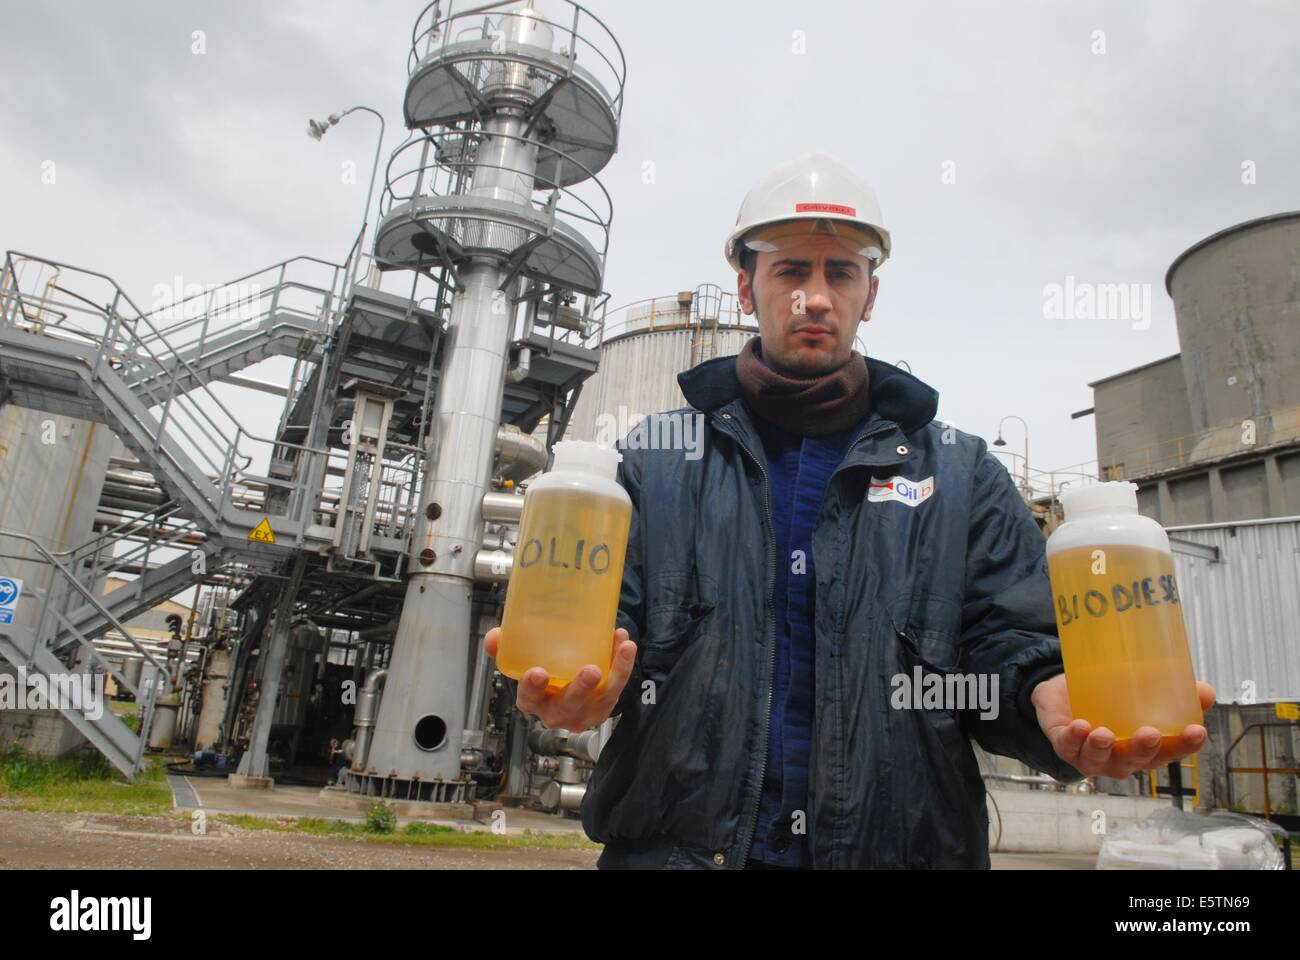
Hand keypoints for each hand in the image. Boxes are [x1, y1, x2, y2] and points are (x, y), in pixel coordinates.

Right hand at [483, 626, 637, 731]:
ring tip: (622, 648)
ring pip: (600, 699)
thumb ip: (507, 647)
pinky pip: (616, 689)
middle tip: (590, 670)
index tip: (537, 672)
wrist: (566, 678)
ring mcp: (583, 713)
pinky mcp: (603, 707)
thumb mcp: (522, 659)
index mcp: (533, 700)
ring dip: (614, 674)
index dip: (532, 688)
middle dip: (580, 689)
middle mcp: (557, 712)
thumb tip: (495, 637)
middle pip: (568, 705)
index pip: (529, 699)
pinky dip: (623, 667)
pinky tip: (625, 645)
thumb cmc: (543, 669)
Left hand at [1032, 673, 1215, 777]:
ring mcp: (1091, 755)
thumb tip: (1205, 690)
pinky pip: (1068, 747)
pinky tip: (1079, 726)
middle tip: (1150, 734)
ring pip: (1097, 760)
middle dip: (1143, 750)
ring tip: (1104, 734)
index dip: (1184, 745)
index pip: (1169, 751)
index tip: (1197, 731)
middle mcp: (1119, 757)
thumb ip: (1171, 689)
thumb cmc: (1106, 699)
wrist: (1063, 694)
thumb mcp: (1138, 689)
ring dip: (1101, 748)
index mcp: (1144, 747)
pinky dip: (1073, 739)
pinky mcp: (1064, 744)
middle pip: (1135, 761)